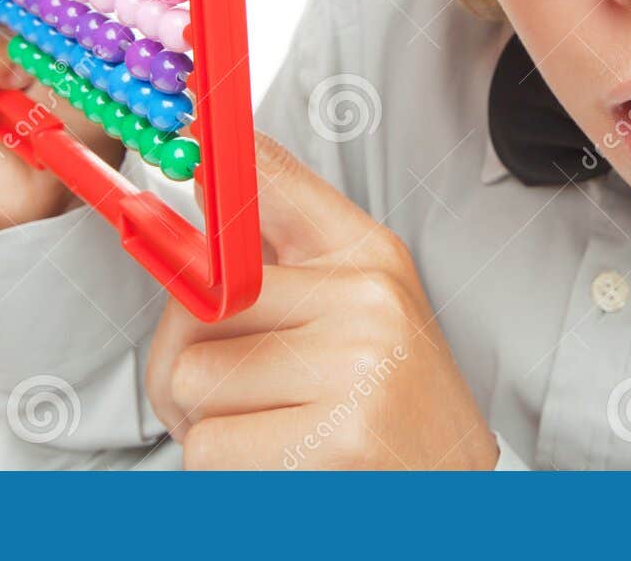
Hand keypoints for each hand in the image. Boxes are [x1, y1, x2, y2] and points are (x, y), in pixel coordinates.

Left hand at [147, 133, 497, 469]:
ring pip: (192, 381)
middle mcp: (368, 299)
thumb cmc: (388, 407)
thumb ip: (282, 260)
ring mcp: (357, 366)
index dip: (214, 163)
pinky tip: (285, 469)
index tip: (180, 135)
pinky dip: (228, 474)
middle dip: (190, 363)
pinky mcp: (339, 439)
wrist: (451, 495)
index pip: (274, 183)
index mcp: (367, 258)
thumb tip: (192, 181)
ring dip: (210, 426)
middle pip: (198, 306)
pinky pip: (209, 448)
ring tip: (272, 437)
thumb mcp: (357, 313)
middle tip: (238, 398)